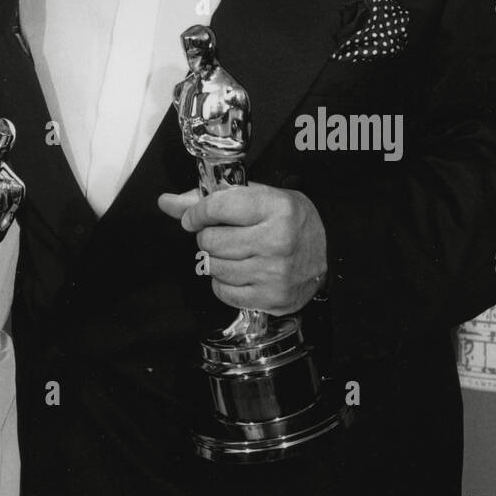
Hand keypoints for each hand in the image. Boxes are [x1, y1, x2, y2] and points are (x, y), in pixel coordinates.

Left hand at [158, 184, 327, 315]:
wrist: (328, 251)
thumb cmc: (289, 220)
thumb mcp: (258, 197)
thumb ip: (210, 199)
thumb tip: (167, 202)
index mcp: (275, 208)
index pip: (217, 207)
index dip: (196, 213)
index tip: (194, 217)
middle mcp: (277, 240)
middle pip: (211, 240)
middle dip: (207, 237)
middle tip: (220, 236)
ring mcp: (275, 273)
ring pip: (215, 267)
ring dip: (215, 260)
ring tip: (233, 253)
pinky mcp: (272, 298)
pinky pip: (224, 292)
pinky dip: (223, 282)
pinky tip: (239, 272)